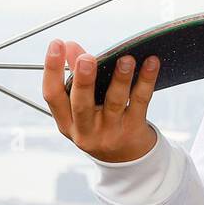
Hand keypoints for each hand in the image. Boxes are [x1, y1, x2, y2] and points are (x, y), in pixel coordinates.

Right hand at [42, 38, 162, 162]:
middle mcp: (85, 130)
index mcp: (66, 122)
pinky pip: (140, 102)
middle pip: (81, 104)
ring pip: (115, 102)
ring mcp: (110, 132)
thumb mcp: (83, 108)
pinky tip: (151, 62)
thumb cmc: (101, 123)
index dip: (51, 70)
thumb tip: (70, 45)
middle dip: (83, 80)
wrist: (128, 160)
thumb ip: (77, 76)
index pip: (52, 96)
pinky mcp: (134, 130)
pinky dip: (146, 80)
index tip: (56, 44)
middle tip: (86, 57)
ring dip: (121, 79)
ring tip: (126, 58)